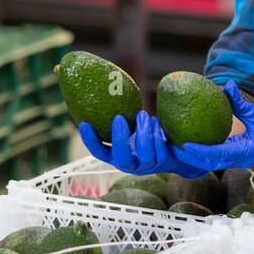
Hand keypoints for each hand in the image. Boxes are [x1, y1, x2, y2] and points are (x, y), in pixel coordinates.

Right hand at [80, 111, 206, 177]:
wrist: (170, 150)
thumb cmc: (141, 133)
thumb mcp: (129, 126)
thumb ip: (118, 117)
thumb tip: (105, 87)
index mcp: (115, 156)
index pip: (99, 152)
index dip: (90, 141)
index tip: (84, 123)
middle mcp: (128, 164)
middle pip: (121, 158)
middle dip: (119, 138)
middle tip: (118, 117)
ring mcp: (145, 166)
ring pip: (145, 155)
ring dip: (143, 134)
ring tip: (142, 114)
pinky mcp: (161, 163)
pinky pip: (160, 151)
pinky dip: (156, 134)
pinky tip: (155, 121)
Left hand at [174, 81, 253, 171]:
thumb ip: (240, 102)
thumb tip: (227, 86)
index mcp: (246, 152)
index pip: (218, 154)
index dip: (200, 151)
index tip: (184, 144)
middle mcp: (240, 159)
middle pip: (209, 163)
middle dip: (190, 157)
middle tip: (172, 146)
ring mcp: (238, 159)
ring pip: (211, 162)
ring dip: (194, 156)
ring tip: (175, 146)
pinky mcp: (237, 155)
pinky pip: (216, 156)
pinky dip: (203, 152)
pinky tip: (190, 142)